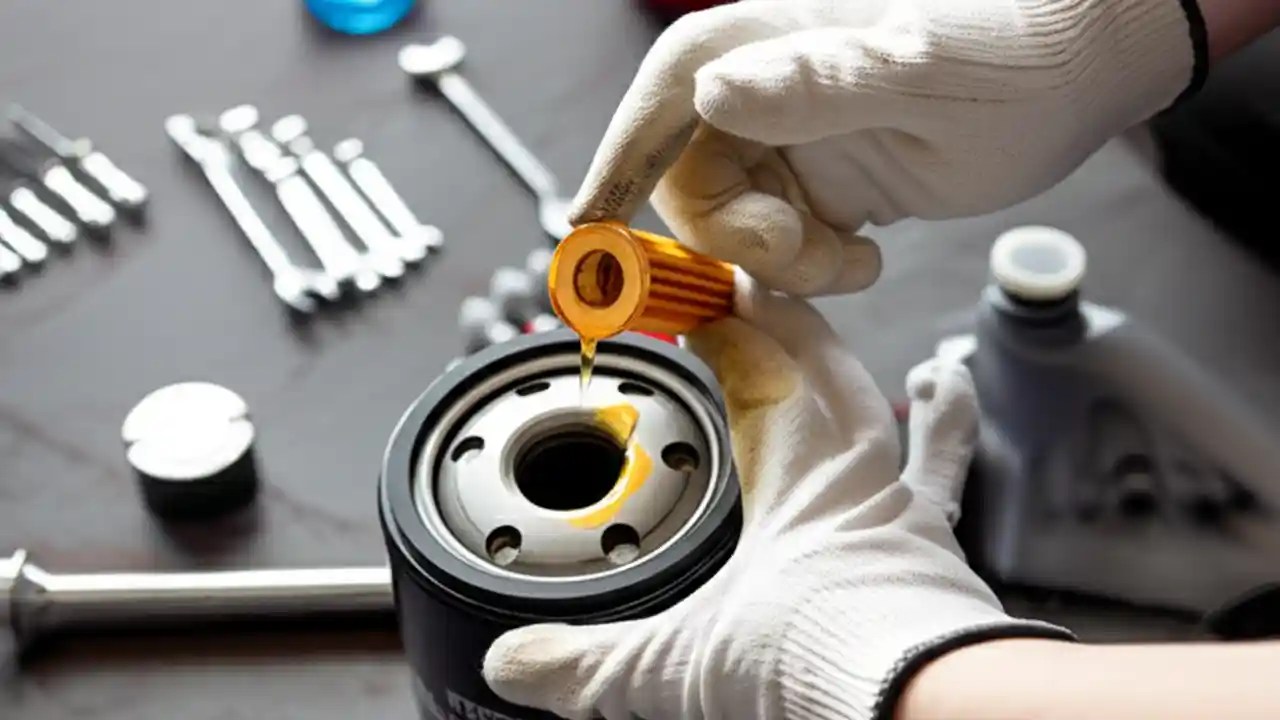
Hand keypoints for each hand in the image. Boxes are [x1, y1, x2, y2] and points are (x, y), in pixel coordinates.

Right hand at [483, 280, 1070, 719]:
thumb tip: (511, 663)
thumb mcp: (679, 665)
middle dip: (787, 326)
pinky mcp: (937, 554)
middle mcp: (854, 482)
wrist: (922, 703)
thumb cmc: (818, 663)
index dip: (726, 330)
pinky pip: (945, 472)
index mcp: (792, 481)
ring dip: (869, 372)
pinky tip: (952, 397)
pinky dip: (948, 430)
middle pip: (822, 373)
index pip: (757, 373)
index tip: (697, 305)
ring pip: (887, 412)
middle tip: (761, 292)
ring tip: (863, 324)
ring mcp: (903, 514)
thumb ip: (588, 662)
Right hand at [570, 0, 1200, 295]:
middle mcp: (761, 92)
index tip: (583, 239)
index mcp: (760, 50)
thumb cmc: (1012, 58)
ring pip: (729, 229)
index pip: (656, 110)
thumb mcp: (915, 75)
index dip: (611, 174)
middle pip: (686, 189)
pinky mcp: (816, 180)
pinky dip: (807, 271)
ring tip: (852, 257)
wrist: (1075, 77)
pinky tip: (861, 256)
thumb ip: (814, 85)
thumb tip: (712, 94)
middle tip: (805, 251)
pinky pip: (774, 246)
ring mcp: (788, 139)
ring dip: (781, 264)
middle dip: (736, 242)